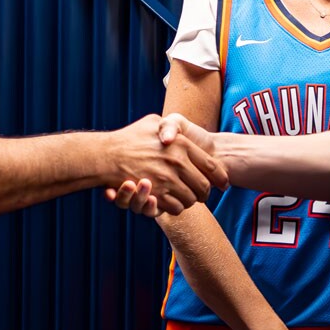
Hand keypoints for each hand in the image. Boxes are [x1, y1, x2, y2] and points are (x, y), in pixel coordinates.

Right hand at [105, 116, 226, 215]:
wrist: (105, 155)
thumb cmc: (128, 138)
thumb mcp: (152, 122)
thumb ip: (170, 126)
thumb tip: (177, 130)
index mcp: (181, 145)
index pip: (211, 165)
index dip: (221, 177)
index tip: (224, 184)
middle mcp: (177, 162)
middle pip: (204, 186)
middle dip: (205, 193)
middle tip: (202, 194)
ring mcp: (167, 180)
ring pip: (191, 199)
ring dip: (190, 201)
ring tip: (187, 198)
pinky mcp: (156, 195)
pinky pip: (176, 207)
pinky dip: (177, 207)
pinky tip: (173, 202)